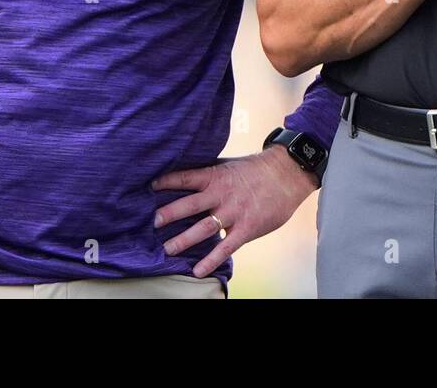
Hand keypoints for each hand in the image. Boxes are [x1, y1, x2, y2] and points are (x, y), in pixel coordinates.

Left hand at [151, 145, 318, 277]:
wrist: (287, 174)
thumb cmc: (256, 170)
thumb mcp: (230, 166)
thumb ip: (210, 175)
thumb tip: (187, 179)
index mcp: (216, 176)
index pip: (186, 178)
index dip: (167, 182)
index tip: (150, 187)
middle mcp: (221, 194)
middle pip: (190, 205)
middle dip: (170, 214)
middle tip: (152, 223)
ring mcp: (234, 212)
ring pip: (204, 228)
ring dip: (184, 239)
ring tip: (167, 249)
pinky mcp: (247, 228)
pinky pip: (225, 248)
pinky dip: (210, 260)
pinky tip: (197, 270)